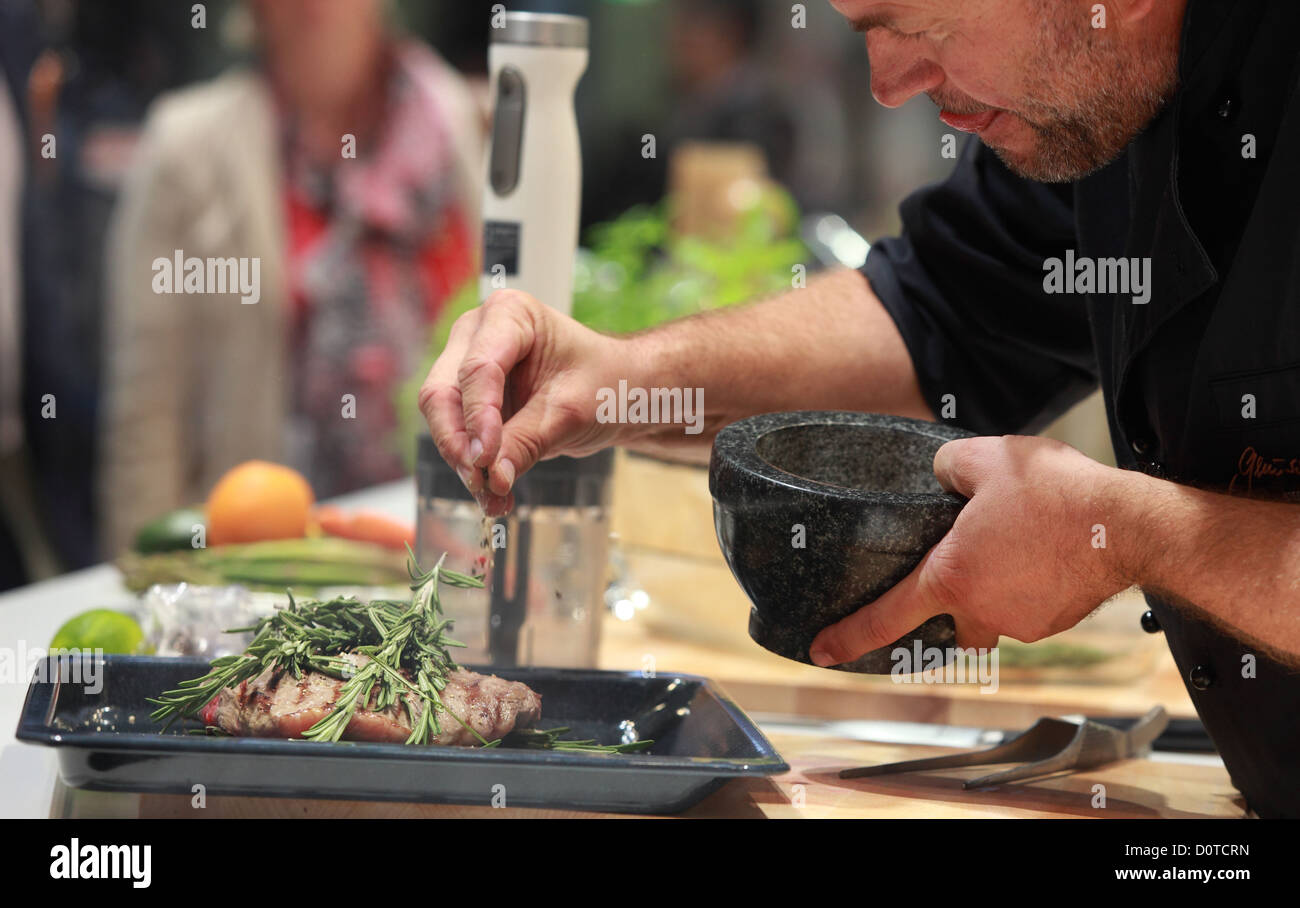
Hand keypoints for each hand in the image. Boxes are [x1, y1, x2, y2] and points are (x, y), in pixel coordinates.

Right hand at [419, 290, 627, 514]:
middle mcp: (477, 333)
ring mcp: (466, 363)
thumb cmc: (604, 383)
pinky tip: (494, 494)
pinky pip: (456, 433)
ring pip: (442, 417)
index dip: (477, 418)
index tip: (485, 461)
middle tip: (481, 481)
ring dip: (464, 461)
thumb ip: (527, 442)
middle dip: (459, 443)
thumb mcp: (570, 413)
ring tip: (494, 496)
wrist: (618, 391)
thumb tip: (491, 479)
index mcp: (509, 314)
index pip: (478, 369)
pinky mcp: (469, 398)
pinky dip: (472, 466)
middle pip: (444, 392)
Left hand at [809, 435, 1134, 665]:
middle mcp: (983, 610)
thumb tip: (941, 474)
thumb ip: (947, 467)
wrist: (1128, 524)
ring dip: (991, 588)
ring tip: (1012, 546)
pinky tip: (1041, 552)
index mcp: (951, 578)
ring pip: (991, 614)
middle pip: (946, 623)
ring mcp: (1023, 622)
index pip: (886, 617)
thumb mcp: (986, 458)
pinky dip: (1027, 586)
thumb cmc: (1055, 494)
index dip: (849, 636)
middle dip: (943, 606)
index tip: (822, 651)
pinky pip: (1028, 609)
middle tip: (956, 573)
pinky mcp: (1056, 620)